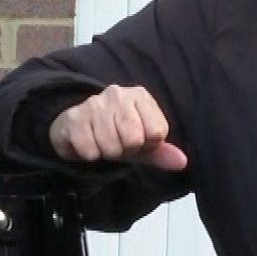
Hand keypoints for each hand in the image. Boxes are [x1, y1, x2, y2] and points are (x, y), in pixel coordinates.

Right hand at [48, 84, 188, 170]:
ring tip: (102, 143)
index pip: (157, 132)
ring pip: (111, 147)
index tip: (137, 140)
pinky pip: (90, 151)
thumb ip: (162, 152)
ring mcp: (94, 103)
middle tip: (117, 143)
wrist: (76, 130)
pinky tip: (88, 144)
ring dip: (107, 153)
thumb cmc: (115, 134)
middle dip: (126, 150)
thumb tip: (182, 162)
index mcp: (140, 96)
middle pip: (134, 139)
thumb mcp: (141, 144)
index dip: (147, 145)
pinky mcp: (74, 117)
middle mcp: (118, 93)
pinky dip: (90, 155)